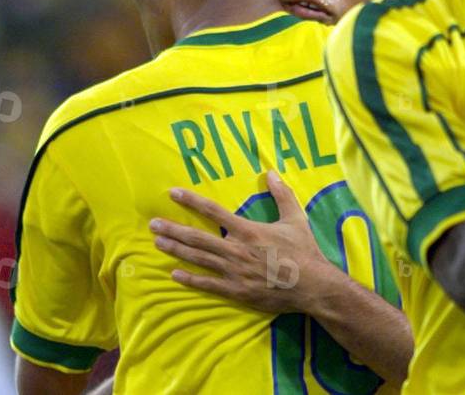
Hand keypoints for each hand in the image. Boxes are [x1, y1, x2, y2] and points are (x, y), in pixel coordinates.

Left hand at [149, 170, 336, 313]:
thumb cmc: (304, 251)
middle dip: (173, 229)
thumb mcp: (295, 219)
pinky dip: (190, 279)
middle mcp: (236, 249)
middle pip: (197, 237)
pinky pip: (207, 284)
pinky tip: (174, 274)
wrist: (312, 285)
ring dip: (176, 250)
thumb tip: (272, 173)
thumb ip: (282, 195)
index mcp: (248, 230)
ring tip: (157, 242)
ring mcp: (233, 272)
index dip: (192, 201)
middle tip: (153, 224)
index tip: (174, 193)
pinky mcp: (235, 290)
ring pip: (198, 259)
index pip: (214, 212)